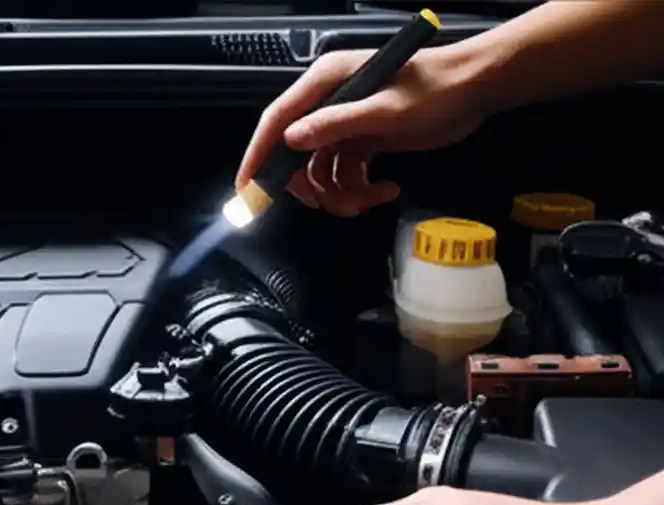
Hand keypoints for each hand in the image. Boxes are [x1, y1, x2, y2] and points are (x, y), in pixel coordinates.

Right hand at [235, 44, 489, 216]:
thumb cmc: (435, 90)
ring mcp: (345, 124)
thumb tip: (291, 140)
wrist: (475, 90)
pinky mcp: (362, 141)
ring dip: (339, 194)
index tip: (246, 190)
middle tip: (328, 205)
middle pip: (295, 154)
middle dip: (310, 186)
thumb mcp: (384, 110)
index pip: (278, 120)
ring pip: (321, 172)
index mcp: (326, 82)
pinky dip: (359, 190)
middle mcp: (329, 103)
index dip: (258, 155)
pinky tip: (385, 191)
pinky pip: (344, 174)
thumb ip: (335, 125)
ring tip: (367, 202)